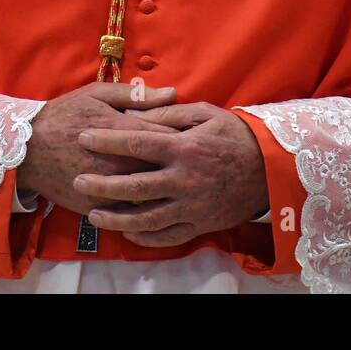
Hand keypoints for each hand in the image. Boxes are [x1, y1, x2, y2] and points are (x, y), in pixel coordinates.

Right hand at [18, 83, 178, 215]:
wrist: (27, 149)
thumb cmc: (65, 114)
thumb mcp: (98, 94)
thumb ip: (137, 95)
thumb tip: (173, 93)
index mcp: (124, 132)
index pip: (168, 135)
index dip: (185, 136)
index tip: (195, 135)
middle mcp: (121, 163)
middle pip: (165, 167)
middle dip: (180, 164)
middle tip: (193, 162)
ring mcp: (110, 188)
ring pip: (151, 194)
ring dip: (166, 189)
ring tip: (178, 183)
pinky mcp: (99, 207)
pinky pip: (130, 213)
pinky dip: (144, 208)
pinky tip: (155, 203)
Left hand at [72, 102, 268, 247]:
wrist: (271, 168)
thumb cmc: (235, 135)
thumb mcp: (205, 113)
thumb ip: (169, 113)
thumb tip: (137, 112)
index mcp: (184, 148)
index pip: (137, 143)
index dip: (107, 140)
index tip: (85, 137)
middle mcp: (184, 179)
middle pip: (134, 185)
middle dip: (102, 184)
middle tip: (78, 180)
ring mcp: (192, 206)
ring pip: (146, 217)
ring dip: (117, 217)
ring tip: (93, 214)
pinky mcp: (200, 224)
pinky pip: (167, 236)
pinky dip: (144, 237)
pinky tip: (127, 232)